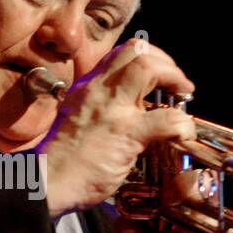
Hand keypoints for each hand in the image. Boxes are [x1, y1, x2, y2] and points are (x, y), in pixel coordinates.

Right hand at [35, 38, 196, 216]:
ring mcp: (113, 109)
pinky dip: (182, 124)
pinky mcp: (126, 133)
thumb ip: (100, 109)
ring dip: (175, 77)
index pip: (121, 53)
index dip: (149, 57)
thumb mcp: (79, 120)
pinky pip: (166, 119)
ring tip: (183, 96)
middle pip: (138, 51)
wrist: (49, 182)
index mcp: (88, 87)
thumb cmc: (63, 160)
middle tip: (177, 83)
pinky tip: (183, 134)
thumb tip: (127, 111)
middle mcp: (98, 89)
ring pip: (149, 67)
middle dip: (166, 62)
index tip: (160, 75)